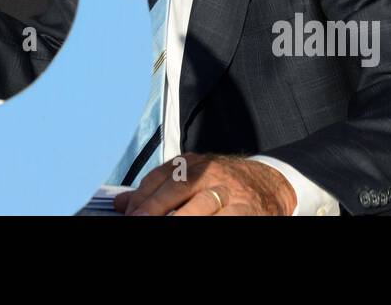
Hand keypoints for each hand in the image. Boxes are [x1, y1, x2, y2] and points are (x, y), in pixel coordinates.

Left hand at [114, 154, 296, 215]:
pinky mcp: (246, 210)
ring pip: (201, 203)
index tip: (128, 213)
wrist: (269, 181)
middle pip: (177, 188)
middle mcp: (208, 173)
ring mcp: (228, 191)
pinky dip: (211, 222)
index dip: (141, 197)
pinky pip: (226, 218)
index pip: (159, 178)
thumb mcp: (189, 178)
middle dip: (155, 207)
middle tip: (138, 221)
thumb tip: (120, 203)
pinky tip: (198, 227)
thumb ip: (157, 189)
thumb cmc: (222, 183)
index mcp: (190, 164)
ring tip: (164, 226)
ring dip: (181, 217)